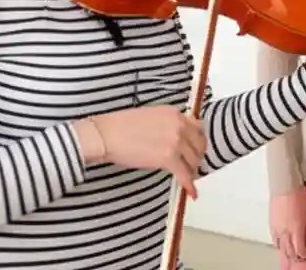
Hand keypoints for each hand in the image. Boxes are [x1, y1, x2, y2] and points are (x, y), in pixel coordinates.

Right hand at [77, 106, 206, 198]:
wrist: (106, 135)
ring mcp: (175, 142)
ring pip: (193, 160)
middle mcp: (179, 126)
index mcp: (175, 113)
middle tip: (192, 165)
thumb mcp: (151, 116)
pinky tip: (191, 192)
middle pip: (199, 145)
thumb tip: (176, 138)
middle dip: (196, 156)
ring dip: (191, 170)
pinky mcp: (168, 158)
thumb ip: (168, 124)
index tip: (195, 149)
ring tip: (187, 176)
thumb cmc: (120, 127)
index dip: (197, 141)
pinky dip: (189, 184)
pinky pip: (185, 174)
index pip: (197, 128)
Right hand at [270, 189, 305, 261]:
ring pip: (282, 249)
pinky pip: (275, 242)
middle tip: (304, 256)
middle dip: (298, 257)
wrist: (284, 186)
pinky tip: (284, 246)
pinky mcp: (271, 226)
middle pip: (291, 253)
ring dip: (289, 254)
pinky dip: (281, 247)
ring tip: (295, 253)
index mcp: (297, 230)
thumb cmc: (298, 197)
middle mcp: (285, 233)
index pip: (301, 251)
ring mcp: (277, 230)